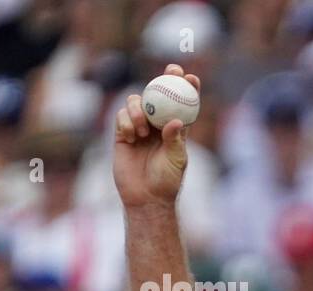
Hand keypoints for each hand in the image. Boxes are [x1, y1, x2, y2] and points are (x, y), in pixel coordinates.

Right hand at [113, 63, 197, 208]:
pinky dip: (126, 121)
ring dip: (139, 109)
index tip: (191, 77)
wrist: (145, 197)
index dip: (187, 89)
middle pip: (159, 95)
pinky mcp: (122, 134)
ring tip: (143, 129)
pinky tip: (131, 134)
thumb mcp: (175, 161)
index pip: (183, 105)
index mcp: (176, 131)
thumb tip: (176, 121)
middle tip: (170, 71)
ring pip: (137, 102)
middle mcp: (157, 125)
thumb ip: (175, 140)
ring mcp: (139, 128)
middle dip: (164, 79)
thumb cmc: (166, 182)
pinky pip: (121, 117)